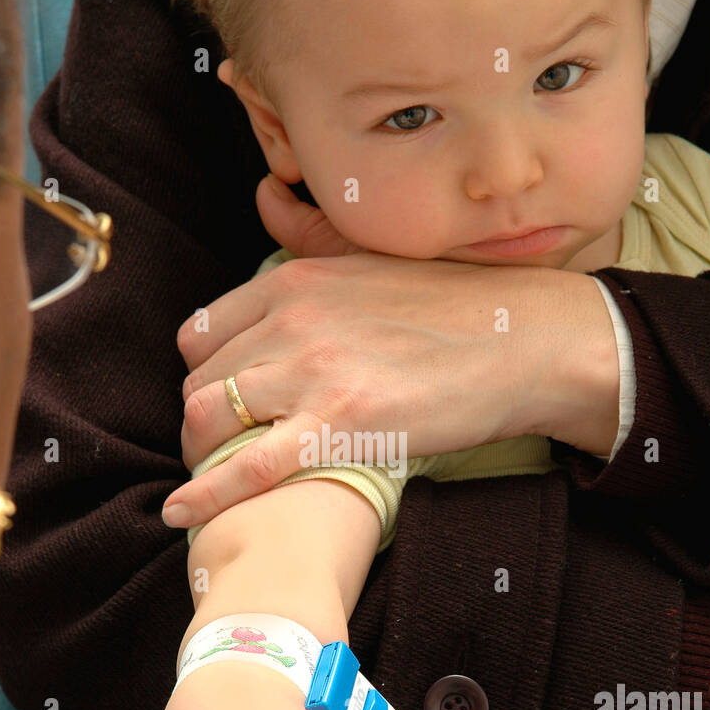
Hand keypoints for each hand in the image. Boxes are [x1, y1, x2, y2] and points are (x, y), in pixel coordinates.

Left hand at [163, 175, 619, 529]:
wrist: (528, 341)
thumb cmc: (459, 303)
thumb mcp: (374, 255)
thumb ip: (309, 232)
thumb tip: (265, 195)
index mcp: (296, 280)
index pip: (203, 332)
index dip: (205, 372)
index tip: (223, 398)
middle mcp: (292, 319)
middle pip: (200, 379)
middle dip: (201, 418)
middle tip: (220, 448)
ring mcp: (312, 373)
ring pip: (209, 418)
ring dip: (200, 454)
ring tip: (211, 478)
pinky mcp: (339, 426)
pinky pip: (248, 467)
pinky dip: (205, 494)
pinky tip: (181, 514)